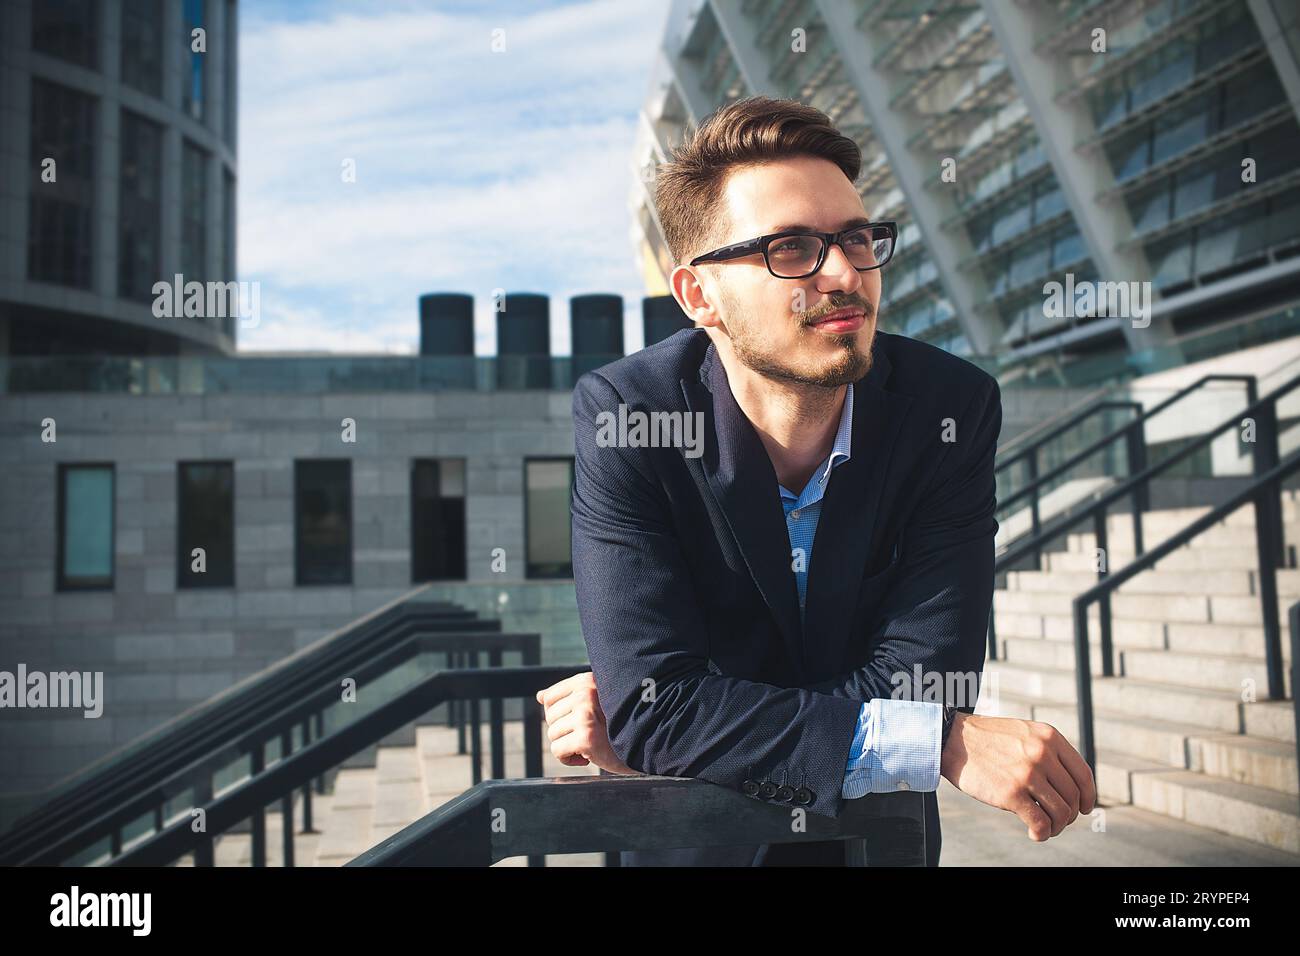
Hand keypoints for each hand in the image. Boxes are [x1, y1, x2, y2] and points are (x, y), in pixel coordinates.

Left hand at [535, 672, 635, 774]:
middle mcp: (585, 693)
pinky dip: (569, 759)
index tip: (580, 721)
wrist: (645, 744)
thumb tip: (539, 696)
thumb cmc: (617, 725)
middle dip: (565, 731)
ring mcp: (585, 715)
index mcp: (587, 681)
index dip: (560, 715)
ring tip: (591, 743)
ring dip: (568, 745)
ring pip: (552, 735)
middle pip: (550, 718)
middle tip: (589, 734)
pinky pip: (557, 751)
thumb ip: (567, 697)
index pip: (549, 698)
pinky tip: (588, 756)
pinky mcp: (586, 737)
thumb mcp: (593, 703)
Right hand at [940, 712, 1096, 841]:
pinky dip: (1042, 834)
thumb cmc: (986, 740)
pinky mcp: (1011, 794)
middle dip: (1069, 815)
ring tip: (1046, 828)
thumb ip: (1047, 751)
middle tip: (1059, 820)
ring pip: (1061, 813)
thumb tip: (1068, 785)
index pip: (1083, 774)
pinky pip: (1040, 823)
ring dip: (1057, 827)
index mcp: (1049, 737)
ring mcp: (1028, 774)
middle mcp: (1042, 754)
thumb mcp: (1024, 733)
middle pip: (1073, 797)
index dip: (1088, 796)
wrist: (952, 740)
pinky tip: (1034, 833)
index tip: (1085, 808)